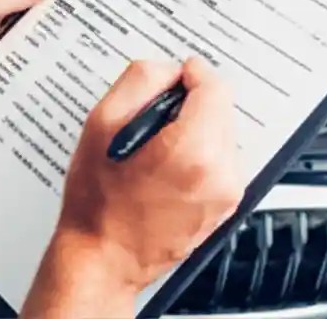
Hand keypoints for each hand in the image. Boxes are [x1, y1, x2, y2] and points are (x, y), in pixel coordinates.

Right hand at [24, 58, 243, 315]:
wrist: (104, 258)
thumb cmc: (98, 200)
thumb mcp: (103, 122)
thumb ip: (142, 80)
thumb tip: (173, 69)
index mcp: (195, 150)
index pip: (214, 85)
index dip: (190, 74)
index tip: (171, 79)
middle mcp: (222, 172)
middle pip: (220, 107)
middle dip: (188, 105)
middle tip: (150, 126)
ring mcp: (228, 191)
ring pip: (222, 131)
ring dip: (195, 129)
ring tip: (155, 152)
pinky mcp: (228, 203)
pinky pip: (221, 157)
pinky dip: (199, 152)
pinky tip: (166, 169)